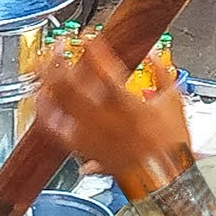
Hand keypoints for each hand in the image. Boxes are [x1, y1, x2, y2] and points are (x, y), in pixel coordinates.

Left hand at [34, 40, 191, 187]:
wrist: (164, 179)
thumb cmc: (170, 145)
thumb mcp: (174, 101)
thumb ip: (162, 73)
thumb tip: (151, 53)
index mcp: (128, 104)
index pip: (103, 69)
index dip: (92, 48)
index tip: (87, 36)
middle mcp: (104, 119)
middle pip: (69, 83)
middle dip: (60, 59)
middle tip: (58, 45)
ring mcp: (90, 135)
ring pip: (58, 104)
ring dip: (46, 81)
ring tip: (43, 64)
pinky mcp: (83, 149)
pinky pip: (56, 130)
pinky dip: (46, 112)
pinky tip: (41, 98)